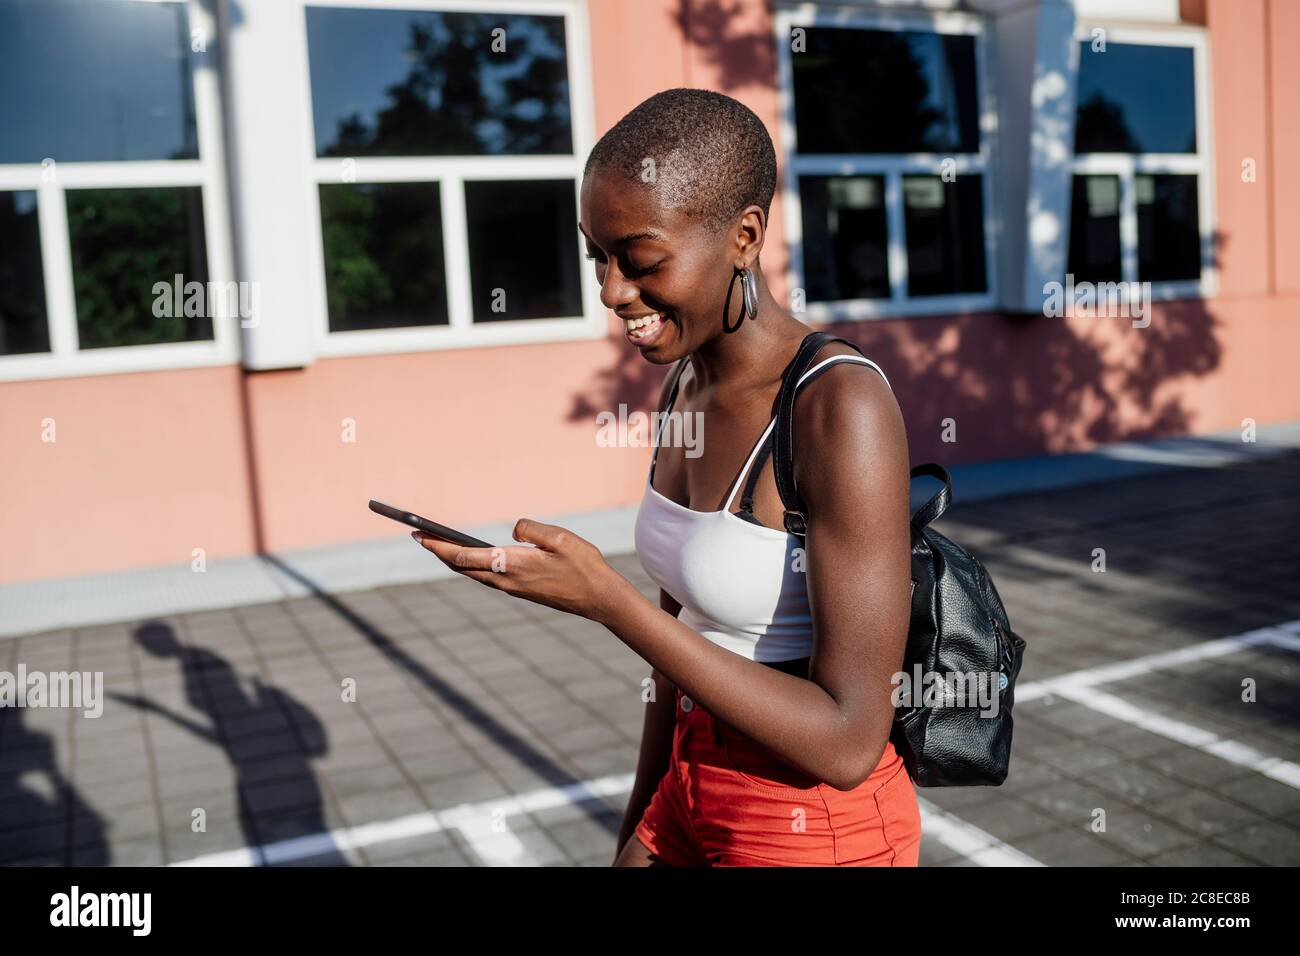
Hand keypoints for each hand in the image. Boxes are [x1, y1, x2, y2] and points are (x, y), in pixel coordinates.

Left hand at [412, 518, 632, 623]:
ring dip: (454, 560)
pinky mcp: (520, 591)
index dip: (438, 546)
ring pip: (473, 573)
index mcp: (511, 566)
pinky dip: (472, 566)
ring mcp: (512, 589)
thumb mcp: (559, 537)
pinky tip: (472, 558)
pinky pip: (487, 577)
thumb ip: (529, 529)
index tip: (420, 535)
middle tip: (421, 537)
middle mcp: (506, 581)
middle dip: (439, 551)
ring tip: (440, 545)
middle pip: (462, 567)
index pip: (463, 556)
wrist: (600, 598)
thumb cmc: (583, 565)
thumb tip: (512, 531)